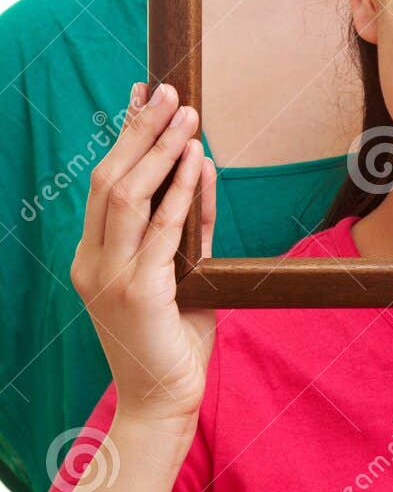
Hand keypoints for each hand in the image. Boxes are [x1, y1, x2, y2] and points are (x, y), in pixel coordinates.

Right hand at [70, 82, 216, 425]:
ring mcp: (108, 277)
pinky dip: (180, 190)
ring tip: (186, 113)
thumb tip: (202, 165)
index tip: (140, 94)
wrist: (164, 403)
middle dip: (139, 129)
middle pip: (109, 179)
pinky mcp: (138, 293)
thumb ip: (187, 225)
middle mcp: (92, 261)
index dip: (123, 135)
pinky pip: (160, 230)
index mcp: (92, 256)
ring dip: (159, 149)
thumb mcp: (180, 273)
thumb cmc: (174, 340)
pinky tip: (197, 160)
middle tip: (166, 89)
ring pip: (127, 195)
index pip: (104, 182)